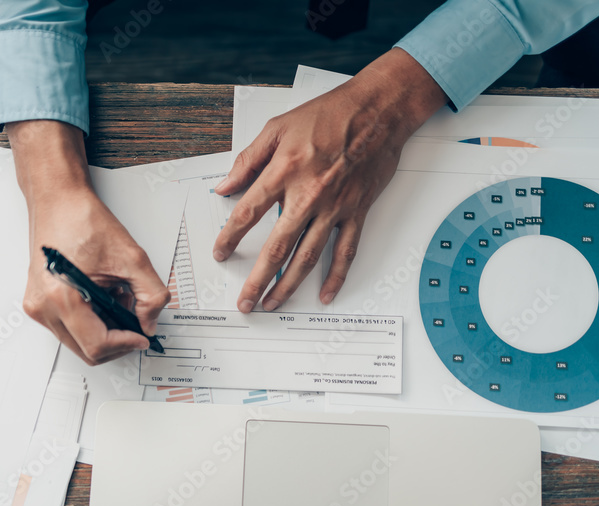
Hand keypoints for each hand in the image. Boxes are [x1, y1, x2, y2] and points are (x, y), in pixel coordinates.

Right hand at [8, 120, 169, 364]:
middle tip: (136, 321)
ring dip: (104, 332)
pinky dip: (91, 323)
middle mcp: (43, 307)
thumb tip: (149, 323)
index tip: (142, 336)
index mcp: (62, 297)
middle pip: (87, 351)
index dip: (126, 344)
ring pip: (78, 343)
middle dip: (117, 341)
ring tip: (118, 302)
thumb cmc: (83, 220)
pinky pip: (69, 329)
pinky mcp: (38, 304)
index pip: (97, 345)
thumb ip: (150, 296)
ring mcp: (37, 307)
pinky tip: (103, 299)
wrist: (58, 200)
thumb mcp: (132, 257)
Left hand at [213, 48, 447, 312]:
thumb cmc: (330, 114)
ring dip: (289, 284)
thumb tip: (225, 186)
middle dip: (257, 279)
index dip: (230, 237)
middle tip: (245, 301)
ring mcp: (335, 207)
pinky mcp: (357, 212)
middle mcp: (309, 194)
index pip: (248, 213)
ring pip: (308, 256)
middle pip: (277, 247)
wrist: (378, 110)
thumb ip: (248, 160)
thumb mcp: (278, 127)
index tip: (220, 253)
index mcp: (284, 171)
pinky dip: (336, 276)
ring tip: (273, 303)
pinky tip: (324, 294)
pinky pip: (345, 251)